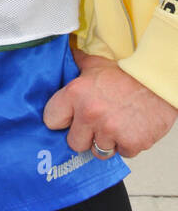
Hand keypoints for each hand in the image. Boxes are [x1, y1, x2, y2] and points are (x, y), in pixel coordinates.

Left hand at [42, 49, 176, 158]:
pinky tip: (131, 127)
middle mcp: (90, 114)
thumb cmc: (127, 72)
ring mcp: (111, 131)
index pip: (51, 120)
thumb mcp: (95, 64)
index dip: (62, 119)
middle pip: (74, 143)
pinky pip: (123, 153)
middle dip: (85, 135)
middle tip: (97, 122)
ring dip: (107, 141)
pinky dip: (127, 144)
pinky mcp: (132, 143)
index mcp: (75, 94)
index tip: (69, 117)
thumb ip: (75, 65)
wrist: (158, 79)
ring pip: (99, 151)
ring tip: (116, 123)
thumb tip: (61, 57)